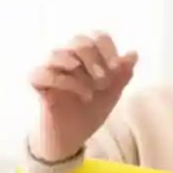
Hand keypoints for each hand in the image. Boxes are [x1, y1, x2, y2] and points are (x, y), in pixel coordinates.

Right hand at [28, 32, 137, 160]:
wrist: (74, 136)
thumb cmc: (91, 110)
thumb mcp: (113, 93)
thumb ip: (123, 74)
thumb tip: (133, 53)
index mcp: (87, 56)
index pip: (96, 36)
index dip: (108, 49)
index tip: (117, 68)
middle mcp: (67, 57)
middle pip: (79, 40)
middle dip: (95, 59)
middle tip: (104, 81)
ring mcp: (50, 69)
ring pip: (59, 53)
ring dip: (81, 73)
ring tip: (92, 92)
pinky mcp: (38, 84)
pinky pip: (43, 73)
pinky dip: (65, 82)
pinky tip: (82, 95)